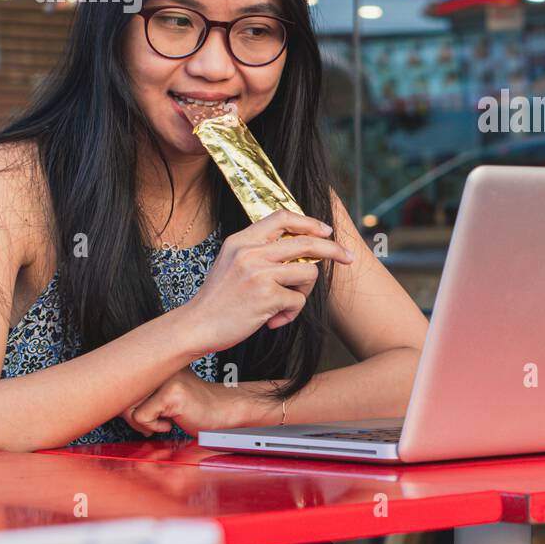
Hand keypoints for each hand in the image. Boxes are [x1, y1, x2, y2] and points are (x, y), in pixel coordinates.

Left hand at [123, 367, 258, 437]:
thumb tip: (108, 401)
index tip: (122, 407)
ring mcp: (167, 378)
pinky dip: (155, 427)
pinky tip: (172, 422)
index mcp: (159, 363)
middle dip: (130, 414)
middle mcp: (161, 367)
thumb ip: (141, 392)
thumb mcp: (164, 394)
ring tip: (164, 419)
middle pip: (122, 395)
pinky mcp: (171, 394)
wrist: (224, 412)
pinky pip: (142, 418)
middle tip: (151, 420)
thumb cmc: (194, 407)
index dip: (121, 399)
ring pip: (129, 408)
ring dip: (143, 422)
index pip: (123, 379)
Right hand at [180, 209, 354, 356]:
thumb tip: (300, 246)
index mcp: (242, 240)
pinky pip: (297, 301)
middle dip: (333, 250)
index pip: (282, 217)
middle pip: (307, 242)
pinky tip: (272, 320)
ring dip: (303, 294)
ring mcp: (259, 273)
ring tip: (285, 305)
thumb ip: (258, 250)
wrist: (196, 326)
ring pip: (308, 274)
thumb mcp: (232, 262)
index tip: (326, 232)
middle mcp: (251, 252)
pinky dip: (291, 313)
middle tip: (348, 258)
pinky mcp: (266, 296)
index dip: (309, 222)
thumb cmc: (219, 299)